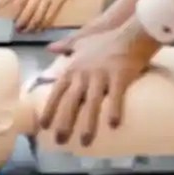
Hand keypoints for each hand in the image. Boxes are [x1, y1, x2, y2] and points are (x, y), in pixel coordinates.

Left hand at [4, 0, 75, 32]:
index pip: (19, 2)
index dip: (15, 13)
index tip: (13, 21)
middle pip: (28, 11)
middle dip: (22, 23)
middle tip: (19, 30)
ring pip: (38, 15)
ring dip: (32, 25)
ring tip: (28, 32)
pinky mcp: (57, 2)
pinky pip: (50, 15)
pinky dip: (45, 23)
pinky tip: (41, 29)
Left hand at [38, 18, 160, 145]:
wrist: (129, 33)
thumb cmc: (105, 40)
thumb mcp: (81, 41)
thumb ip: (65, 46)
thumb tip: (49, 48)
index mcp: (73, 68)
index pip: (57, 92)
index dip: (50, 109)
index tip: (44, 126)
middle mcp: (84, 74)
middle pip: (71, 101)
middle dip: (64, 122)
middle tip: (60, 141)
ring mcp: (101, 76)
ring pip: (91, 103)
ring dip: (88, 123)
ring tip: (85, 142)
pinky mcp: (120, 77)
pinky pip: (116, 96)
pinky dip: (114, 110)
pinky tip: (113, 125)